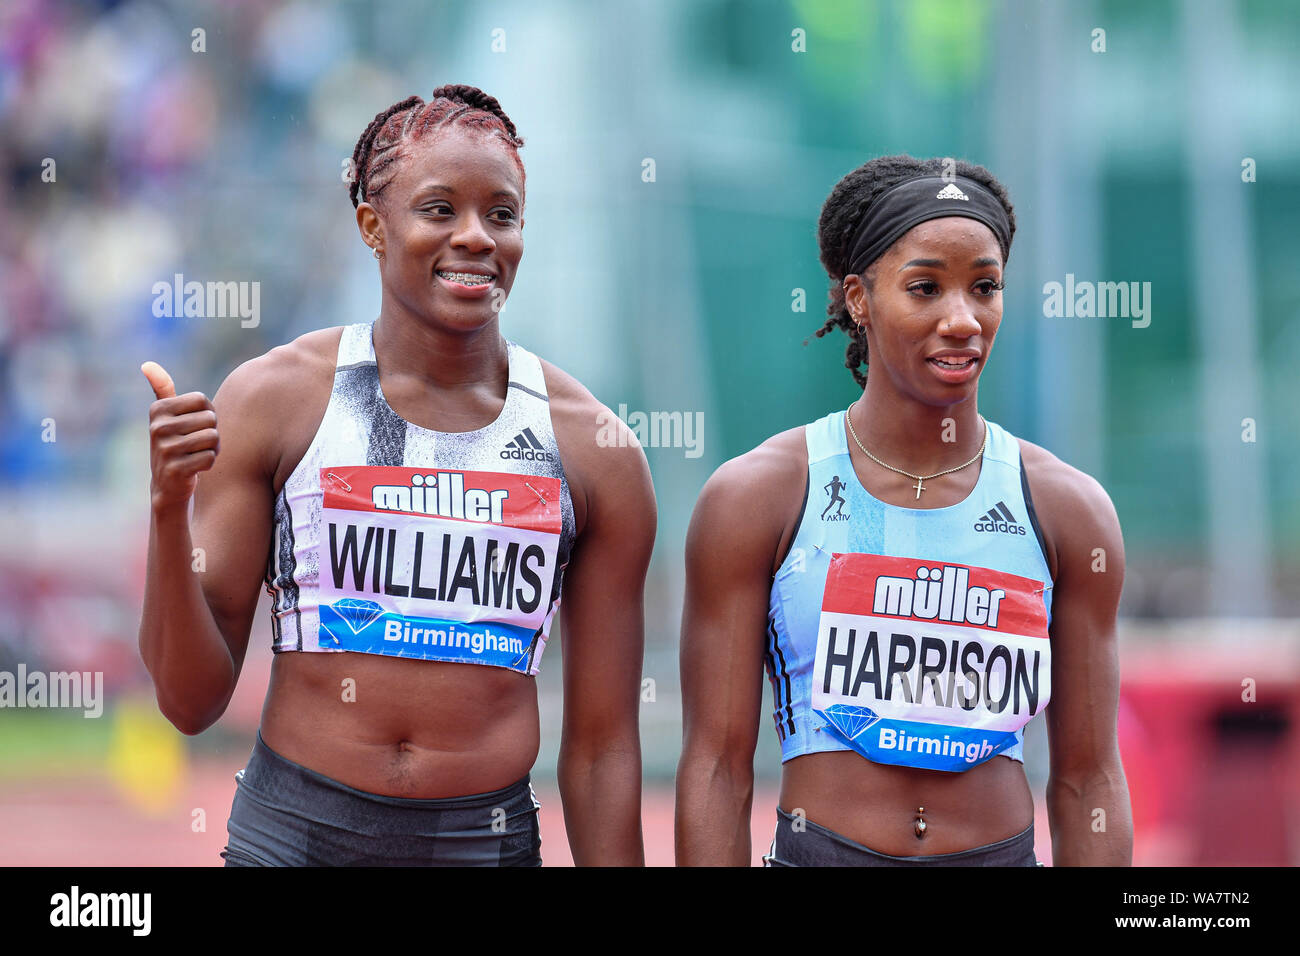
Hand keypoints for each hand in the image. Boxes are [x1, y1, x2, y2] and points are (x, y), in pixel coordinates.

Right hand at [142, 361, 219, 511]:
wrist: (167, 484)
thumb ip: (162, 389)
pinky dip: (209, 463)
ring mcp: (165, 449)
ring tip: (197, 454)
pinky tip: (195, 467)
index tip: (196, 424)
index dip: (208, 413)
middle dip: (211, 432)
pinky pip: (210, 457)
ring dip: (212, 448)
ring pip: (212, 437)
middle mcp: (158, 427)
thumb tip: (147, 364)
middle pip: (210, 419)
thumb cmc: (175, 443)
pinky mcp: (175, 469)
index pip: (203, 400)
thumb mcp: (166, 415)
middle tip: (197, 443)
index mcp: (158, 410)